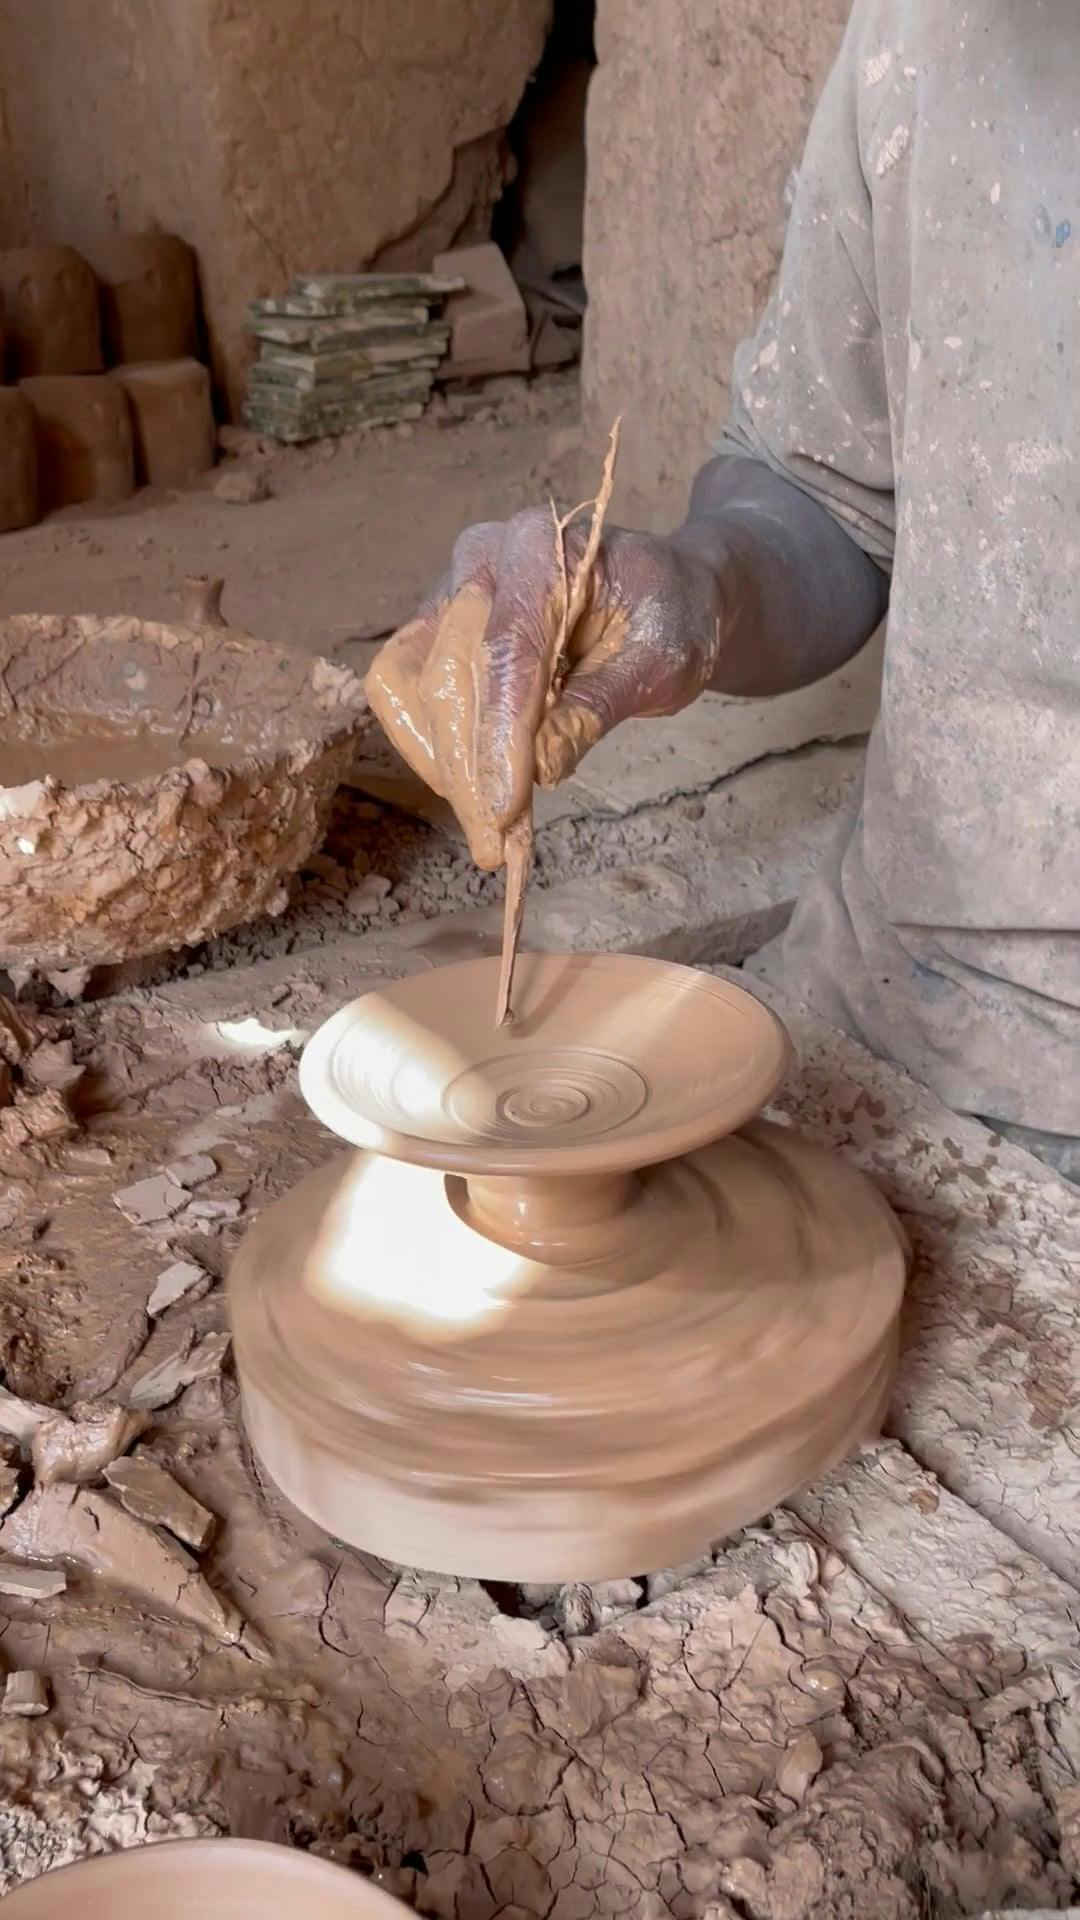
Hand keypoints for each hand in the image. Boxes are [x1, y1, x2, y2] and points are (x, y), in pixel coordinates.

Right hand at [364, 507, 723, 869]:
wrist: (666, 592)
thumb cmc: (671, 617)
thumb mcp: (663, 663)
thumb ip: (600, 705)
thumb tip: (543, 767)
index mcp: (542, 548)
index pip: (505, 651)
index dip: (499, 738)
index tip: (503, 811)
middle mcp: (482, 560)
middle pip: (447, 674)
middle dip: (466, 769)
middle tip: (493, 844)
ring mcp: (451, 591)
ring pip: (408, 685)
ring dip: (440, 763)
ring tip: (486, 826)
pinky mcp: (436, 627)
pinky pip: (403, 689)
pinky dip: (430, 746)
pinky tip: (471, 789)